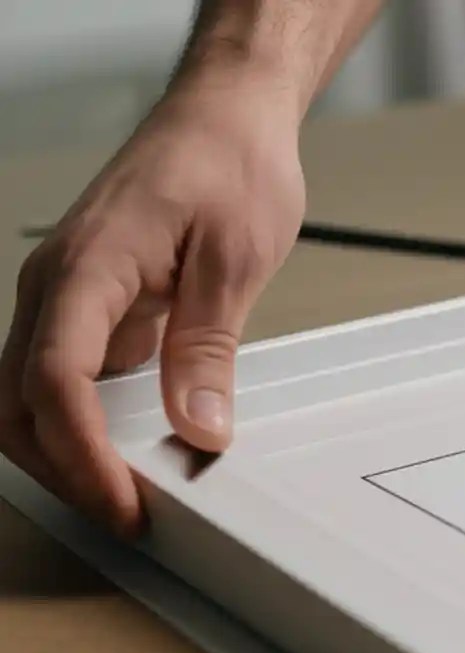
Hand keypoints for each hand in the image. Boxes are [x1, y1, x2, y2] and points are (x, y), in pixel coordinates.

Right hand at [0, 75, 304, 536]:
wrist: (225, 117)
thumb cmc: (231, 166)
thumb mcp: (236, 260)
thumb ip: (207, 346)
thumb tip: (199, 428)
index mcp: (88, 267)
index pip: (55, 380)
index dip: (82, 456)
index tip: (124, 503)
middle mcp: (57, 282)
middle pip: (19, 400)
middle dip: (63, 469)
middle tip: (129, 515)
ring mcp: (64, 294)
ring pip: (25, 392)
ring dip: (62, 450)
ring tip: (122, 494)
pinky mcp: (85, 302)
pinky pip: (58, 374)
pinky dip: (77, 421)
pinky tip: (122, 448)